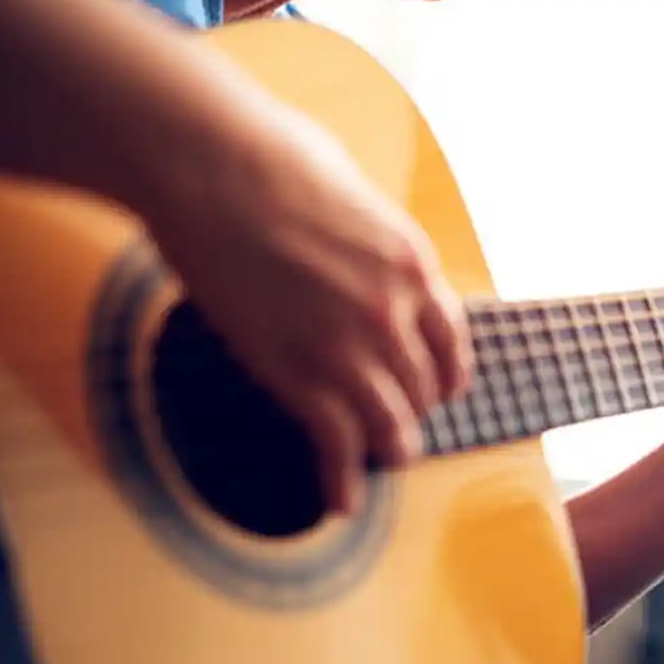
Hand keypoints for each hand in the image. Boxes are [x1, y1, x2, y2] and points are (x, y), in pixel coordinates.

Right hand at [146, 115, 471, 512]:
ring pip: (391, 424)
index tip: (439, 392)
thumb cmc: (272, 161)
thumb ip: (369, 240)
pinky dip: (339, 481)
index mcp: (415, 265)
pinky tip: (339, 502)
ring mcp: (350, 346)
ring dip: (390, 450)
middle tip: (401, 430)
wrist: (212, 166)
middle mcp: (397, 312)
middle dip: (413, 413)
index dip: (446, 376)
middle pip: (423, 389)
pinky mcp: (299, 373)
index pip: (451, 343)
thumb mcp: (353, 195)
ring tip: (385, 465)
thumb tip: (359, 247)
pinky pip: (335, 444)